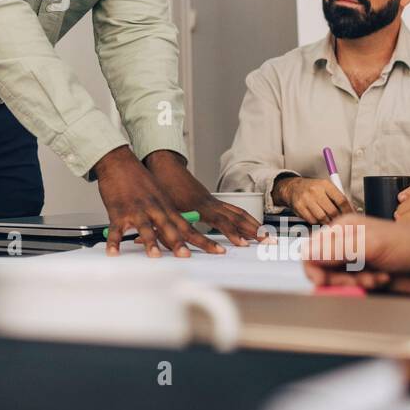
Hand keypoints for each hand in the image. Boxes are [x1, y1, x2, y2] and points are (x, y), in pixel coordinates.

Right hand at [94, 146, 222, 257]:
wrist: (120, 161)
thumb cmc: (138, 179)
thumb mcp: (159, 195)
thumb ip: (168, 214)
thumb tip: (177, 232)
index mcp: (166, 206)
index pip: (187, 226)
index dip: (203, 240)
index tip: (216, 250)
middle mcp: (154, 208)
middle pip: (169, 228)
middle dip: (178, 242)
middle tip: (186, 255)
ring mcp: (136, 210)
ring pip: (144, 227)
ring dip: (150, 242)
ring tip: (154, 255)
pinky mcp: (118, 212)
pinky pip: (116, 230)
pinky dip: (114, 242)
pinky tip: (114, 252)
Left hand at [146, 150, 264, 245]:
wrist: (164, 166)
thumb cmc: (161, 186)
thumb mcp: (158, 208)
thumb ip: (156, 226)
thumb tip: (142, 242)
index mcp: (198, 206)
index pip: (220, 221)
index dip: (232, 233)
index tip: (242, 244)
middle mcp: (209, 203)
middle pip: (236, 217)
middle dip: (253, 230)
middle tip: (268, 240)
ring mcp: (212, 200)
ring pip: (237, 213)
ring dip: (252, 225)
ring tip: (266, 235)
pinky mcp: (211, 200)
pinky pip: (232, 210)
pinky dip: (244, 218)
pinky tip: (251, 226)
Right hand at [273, 175, 352, 223]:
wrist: (293, 187)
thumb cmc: (313, 189)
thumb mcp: (326, 188)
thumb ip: (338, 197)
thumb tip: (351, 209)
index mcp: (325, 184)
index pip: (341, 200)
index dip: (348, 211)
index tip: (351, 216)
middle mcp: (316, 191)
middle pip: (333, 211)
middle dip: (338, 219)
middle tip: (340, 221)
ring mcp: (306, 199)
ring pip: (322, 218)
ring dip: (327, 222)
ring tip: (328, 220)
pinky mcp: (299, 207)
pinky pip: (312, 220)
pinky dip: (317, 222)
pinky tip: (317, 218)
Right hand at [303, 214, 409, 294]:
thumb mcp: (370, 244)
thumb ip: (338, 249)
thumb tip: (309, 253)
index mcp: (343, 229)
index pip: (313, 250)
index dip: (314, 267)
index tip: (321, 280)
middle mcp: (348, 244)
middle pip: (324, 269)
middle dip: (340, 278)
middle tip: (358, 279)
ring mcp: (359, 262)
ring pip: (339, 281)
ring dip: (356, 283)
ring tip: (376, 278)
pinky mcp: (369, 277)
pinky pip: (355, 288)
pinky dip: (367, 287)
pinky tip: (383, 280)